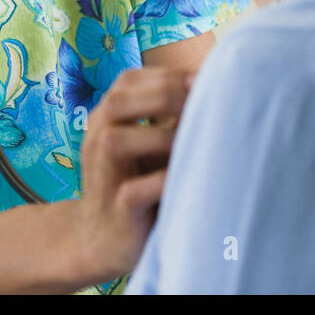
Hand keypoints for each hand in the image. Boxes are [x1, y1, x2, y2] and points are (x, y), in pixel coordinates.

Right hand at [73, 65, 193, 279]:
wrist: (106, 238)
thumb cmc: (138, 181)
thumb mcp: (150, 143)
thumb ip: (171, 115)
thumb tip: (217, 85)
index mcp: (106, 117)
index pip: (128, 80)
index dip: (167, 75)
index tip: (206, 76)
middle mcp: (96, 139)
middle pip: (118, 101)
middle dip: (165, 94)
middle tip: (206, 97)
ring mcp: (102, 174)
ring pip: (116, 141)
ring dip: (158, 135)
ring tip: (194, 136)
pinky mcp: (116, 209)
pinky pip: (132, 191)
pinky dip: (161, 181)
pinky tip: (186, 175)